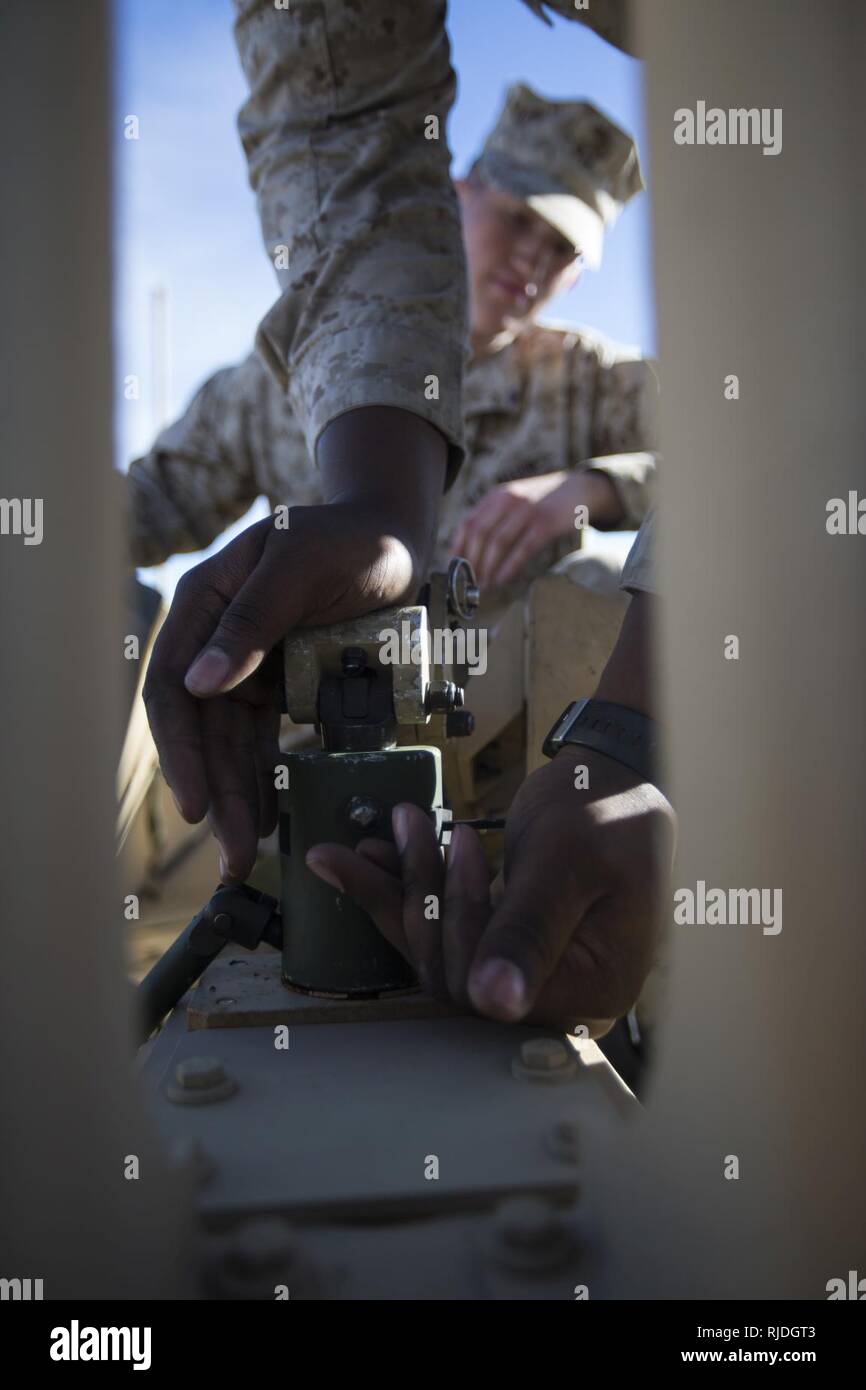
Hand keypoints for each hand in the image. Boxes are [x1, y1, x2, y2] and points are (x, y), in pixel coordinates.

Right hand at [143, 503, 417, 882]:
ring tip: (244, 852)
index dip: (179, 750)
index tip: (196, 803)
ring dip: (235, 797)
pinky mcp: (276, 684)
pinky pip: (261, 740)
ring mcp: (245, 664)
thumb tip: (202, 683)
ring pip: (229, 744)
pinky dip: (263, 779)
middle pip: (200, 728)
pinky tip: (267, 816)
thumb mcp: (304, 568)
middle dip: (213, 792)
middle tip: (230, 851)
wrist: (397, 540)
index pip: (172, 686)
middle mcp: (215, 637)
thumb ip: (254, 621)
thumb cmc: (353, 540)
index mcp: (205, 602)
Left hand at [305, 747, 674, 1032]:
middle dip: (421, 896)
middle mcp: (560, 994)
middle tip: (406, 824)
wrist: (623, 775)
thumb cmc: (610, 810)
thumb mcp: (567, 862)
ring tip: (380, 836)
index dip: (456, 922)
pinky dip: (413, 891)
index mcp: (590, 986)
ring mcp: (532, 972)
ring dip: (404, 891)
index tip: (454, 846)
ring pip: (442, 951)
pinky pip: (450, 930)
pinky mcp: (508, 945)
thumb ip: (527, 930)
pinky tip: (380, 857)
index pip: (489, 989)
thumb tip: (494, 1003)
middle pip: (455, 971)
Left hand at [451, 473, 575, 589]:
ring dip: (488, 568)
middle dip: (472, 562)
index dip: (457, 547)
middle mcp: (508, 500)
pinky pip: (522, 549)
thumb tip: (473, 550)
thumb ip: (495, 518)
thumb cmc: (543, 502)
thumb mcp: (515, 501)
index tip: (454, 567)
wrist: (579, 489)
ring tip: (485, 585)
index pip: (467, 522)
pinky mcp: (545, 524)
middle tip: (470, 582)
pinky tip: (503, 580)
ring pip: (497, 543)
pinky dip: (509, 567)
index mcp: (497, 496)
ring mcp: (527, 511)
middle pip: (479, 534)